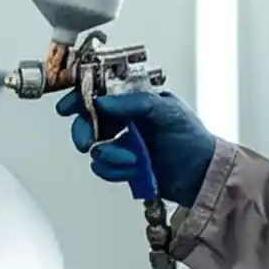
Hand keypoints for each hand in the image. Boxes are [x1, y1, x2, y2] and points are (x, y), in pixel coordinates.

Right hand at [56, 89, 216, 206]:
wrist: (201, 175)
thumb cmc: (191, 138)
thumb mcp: (167, 110)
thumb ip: (133, 103)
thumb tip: (102, 103)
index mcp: (134, 100)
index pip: (100, 93)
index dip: (80, 97)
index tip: (68, 107)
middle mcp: (125, 120)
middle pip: (88, 121)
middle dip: (84, 132)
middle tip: (88, 142)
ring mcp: (122, 144)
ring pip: (94, 148)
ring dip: (109, 156)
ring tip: (132, 160)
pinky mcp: (122, 166)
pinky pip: (103, 168)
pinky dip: (114, 171)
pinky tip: (132, 171)